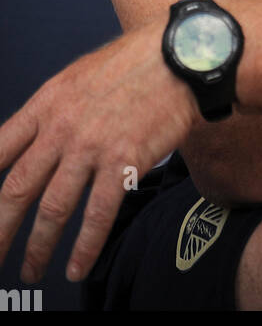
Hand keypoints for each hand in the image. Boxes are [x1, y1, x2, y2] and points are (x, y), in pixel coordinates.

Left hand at [0, 19, 198, 283]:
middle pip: (17, 188)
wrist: (180, 55)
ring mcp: (92, 146)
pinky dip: (85, 247)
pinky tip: (77, 266)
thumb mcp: (79, 76)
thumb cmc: (134, 62)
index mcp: (47, 103)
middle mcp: (62, 126)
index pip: (0, 149)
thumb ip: (53, 110)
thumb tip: (33, 142)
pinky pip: (98, 214)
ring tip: (31, 270)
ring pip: (53, 209)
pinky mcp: (124, 161)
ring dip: (38, 247)